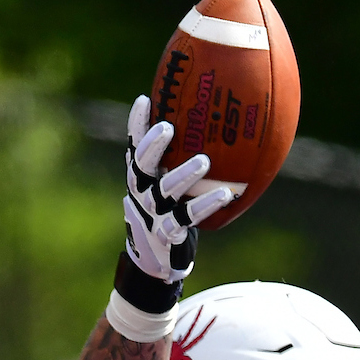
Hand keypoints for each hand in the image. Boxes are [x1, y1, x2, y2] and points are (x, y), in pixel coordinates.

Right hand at [121, 95, 234, 281]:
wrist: (155, 259)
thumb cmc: (166, 213)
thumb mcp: (164, 187)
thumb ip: (175, 163)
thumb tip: (208, 129)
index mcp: (140, 178)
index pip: (134, 146)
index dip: (137, 124)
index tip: (145, 100)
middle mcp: (142, 192)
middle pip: (142, 164)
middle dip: (153, 144)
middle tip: (168, 127)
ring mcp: (153, 213)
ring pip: (166, 190)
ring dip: (184, 173)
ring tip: (204, 161)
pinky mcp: (168, 233)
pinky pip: (187, 217)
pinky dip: (206, 205)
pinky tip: (225, 194)